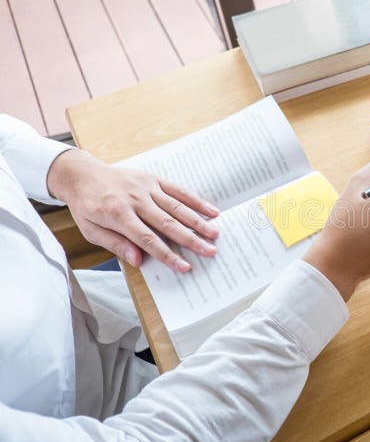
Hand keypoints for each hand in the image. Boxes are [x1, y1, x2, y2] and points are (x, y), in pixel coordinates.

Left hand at [47, 149, 219, 271]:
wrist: (83, 174)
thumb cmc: (86, 206)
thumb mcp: (91, 230)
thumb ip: (115, 244)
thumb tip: (138, 260)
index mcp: (118, 214)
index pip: (147, 239)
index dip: (167, 254)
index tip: (185, 267)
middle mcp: (135, 200)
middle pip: (168, 224)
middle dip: (191, 239)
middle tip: (210, 252)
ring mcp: (146, 188)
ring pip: (176, 207)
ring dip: (198, 221)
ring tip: (215, 234)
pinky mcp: (154, 179)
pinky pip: (178, 190)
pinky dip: (196, 201)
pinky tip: (211, 210)